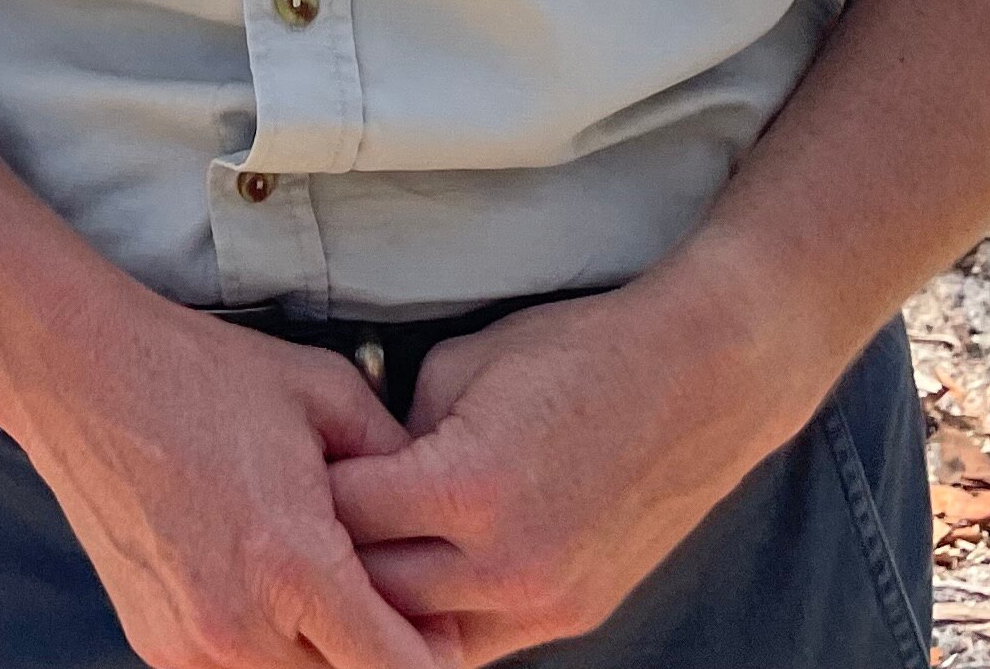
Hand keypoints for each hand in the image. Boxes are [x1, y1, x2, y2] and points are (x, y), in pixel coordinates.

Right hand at [0, 292, 442, 668]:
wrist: (82, 375)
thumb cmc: (203, 376)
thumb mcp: (327, 393)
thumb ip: (400, 462)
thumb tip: (442, 516)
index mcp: (291, 565)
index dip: (434, 652)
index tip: (439, 621)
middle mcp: (238, 625)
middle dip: (377, 653)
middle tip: (388, 602)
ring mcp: (189, 646)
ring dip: (321, 656)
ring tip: (324, 591)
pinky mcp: (157, 646)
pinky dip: (269, 647)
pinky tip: (270, 590)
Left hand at [322, 283, 804, 667]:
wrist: (701, 379)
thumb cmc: (581, 352)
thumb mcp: (463, 363)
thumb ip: (401, 428)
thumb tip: (364, 466)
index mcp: (469, 487)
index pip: (348, 517)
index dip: (310, 493)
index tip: (289, 476)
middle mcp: (508, 562)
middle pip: (375, 588)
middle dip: (334, 556)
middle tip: (303, 526)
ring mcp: (547, 600)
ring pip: (424, 632)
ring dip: (384, 601)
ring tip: (352, 561)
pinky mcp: (575, 613)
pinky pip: (481, 638)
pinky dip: (441, 616)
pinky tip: (415, 583)